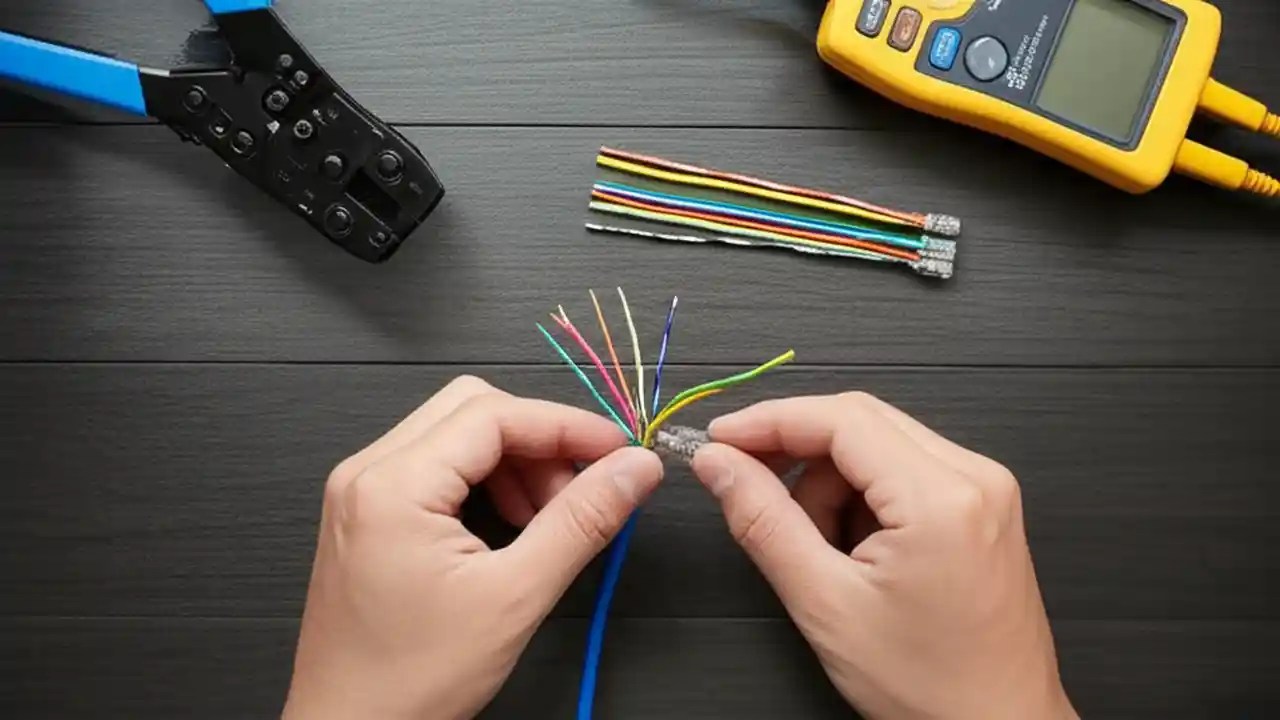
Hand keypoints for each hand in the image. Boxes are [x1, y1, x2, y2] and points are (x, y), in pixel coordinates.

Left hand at [282, 376, 663, 719]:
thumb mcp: (515, 597)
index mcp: (392, 485)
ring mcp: (364, 494)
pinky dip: (487, 484)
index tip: (615, 452)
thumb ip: (581, 522)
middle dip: (540, 443)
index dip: (566, 426)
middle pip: (474, 411)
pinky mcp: (371, 516)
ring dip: (516, 465)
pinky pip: (438, 469)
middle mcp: (368, 476)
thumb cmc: (406, 682)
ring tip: (550, 519)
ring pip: (458, 437)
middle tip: (584, 486)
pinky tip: (515, 526)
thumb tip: (631, 470)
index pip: (494, 415)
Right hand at [690, 393, 1076, 719]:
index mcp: (943, 498)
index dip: (768, 420)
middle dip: (794, 450)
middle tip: (744, 480)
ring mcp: (985, 490)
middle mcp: (975, 478)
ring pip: (877, 445)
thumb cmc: (933, 689)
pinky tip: (850, 550)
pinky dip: (860, 497)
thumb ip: (764, 522)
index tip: (720, 437)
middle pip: (859, 421)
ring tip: (819, 552)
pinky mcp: (981, 506)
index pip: (840, 419)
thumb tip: (719, 464)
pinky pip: (903, 470)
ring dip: (829, 482)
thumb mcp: (825, 605)